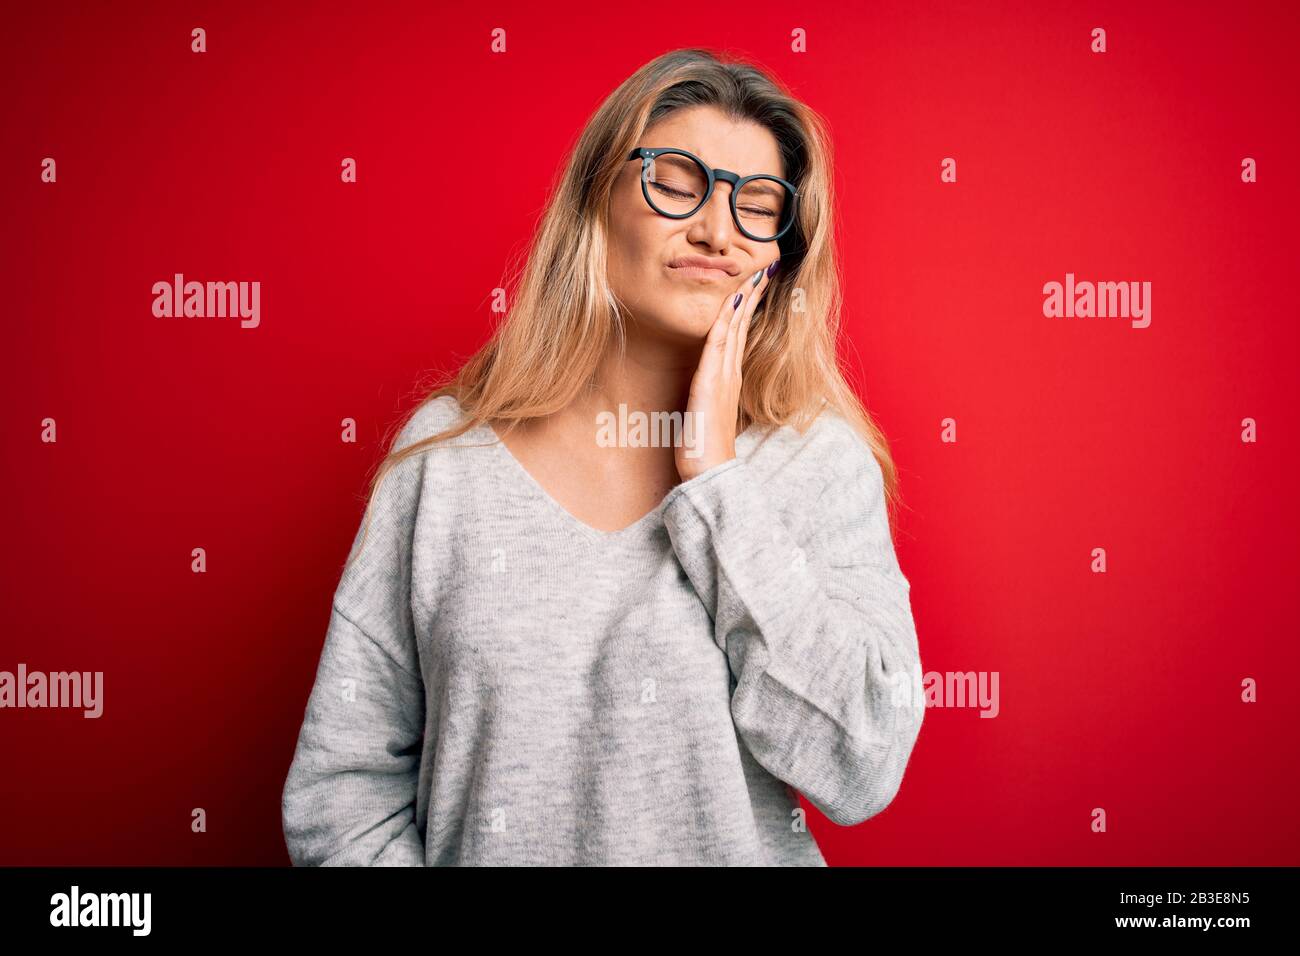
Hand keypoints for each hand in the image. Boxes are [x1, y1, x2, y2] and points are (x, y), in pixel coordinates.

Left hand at [677, 261, 776, 481]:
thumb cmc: (705, 450)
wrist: (710, 473)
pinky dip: (727, 320)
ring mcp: (723, 377)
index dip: (748, 307)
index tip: (756, 285)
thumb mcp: (705, 414)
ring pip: (736, 328)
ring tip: (756, 274)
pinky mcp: (712, 383)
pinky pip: (720, 344)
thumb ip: (707, 396)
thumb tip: (704, 385)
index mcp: (728, 378)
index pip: (740, 334)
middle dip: (754, 295)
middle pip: (743, 325)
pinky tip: (732, 302)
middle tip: (766, 269)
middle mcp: (730, 373)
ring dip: (745, 299)